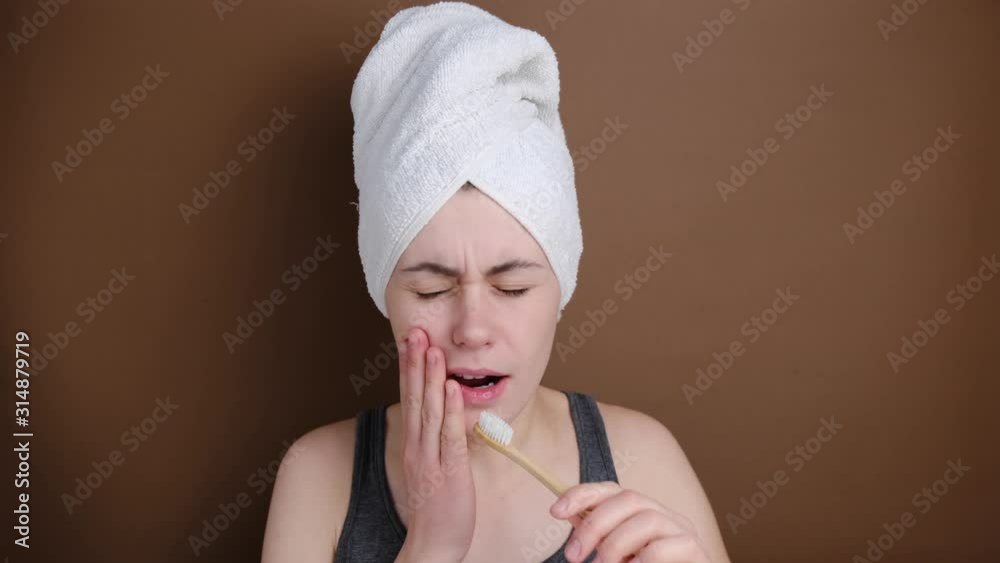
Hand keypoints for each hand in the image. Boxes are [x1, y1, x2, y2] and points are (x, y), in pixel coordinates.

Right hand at [395, 328, 475, 562]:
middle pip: (414, 398)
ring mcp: (431, 460)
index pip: (409, 399)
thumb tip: (441, 415)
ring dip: (430, 379)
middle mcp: (417, 448)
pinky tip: (452, 388)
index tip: (410, 341)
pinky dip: (451, 411)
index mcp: (414, 445)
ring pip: (430, 412)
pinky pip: (450, 437)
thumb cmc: (436, 509)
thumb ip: (433, 442)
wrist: (431, 546)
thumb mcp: (431, 468)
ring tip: (432, 349)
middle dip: (414, 364)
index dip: (409, 369)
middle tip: (414, 332)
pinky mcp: (450, 472)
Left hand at [550, 482, 711, 562]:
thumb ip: (598, 535)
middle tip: (575, 557)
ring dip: (616, 545)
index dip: (582, 494)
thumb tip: (568, 512)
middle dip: (595, 525)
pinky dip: (640, 560)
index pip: (611, 489)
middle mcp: (664, 514)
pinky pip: (661, 548)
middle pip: (628, 498)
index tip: (555, 511)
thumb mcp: (617, 554)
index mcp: (643, 512)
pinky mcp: (694, 550)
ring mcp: (682, 529)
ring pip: (646, 520)